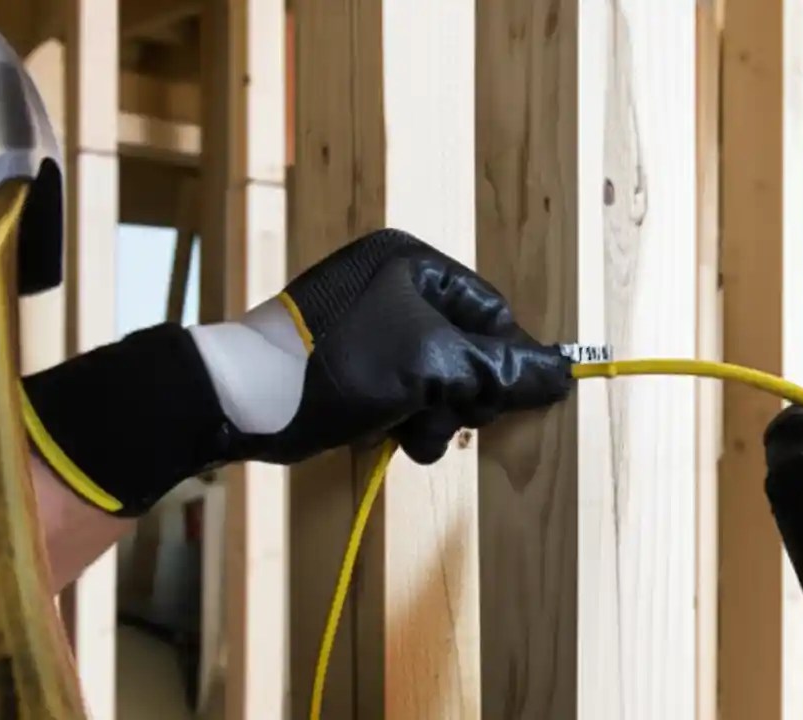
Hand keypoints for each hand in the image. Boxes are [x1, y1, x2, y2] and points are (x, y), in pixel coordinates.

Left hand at [22, 229, 572, 516]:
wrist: (236, 399)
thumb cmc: (337, 368)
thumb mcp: (429, 368)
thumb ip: (500, 371)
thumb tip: (566, 375)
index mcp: (412, 262)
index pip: (491, 310)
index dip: (502, 361)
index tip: (500, 406)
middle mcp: (391, 281)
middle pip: (466, 345)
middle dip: (460, 395)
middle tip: (447, 425)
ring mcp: (366, 319)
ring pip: (435, 374)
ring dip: (433, 415)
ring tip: (413, 439)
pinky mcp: (345, 355)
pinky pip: (401, 386)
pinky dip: (403, 417)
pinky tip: (390, 437)